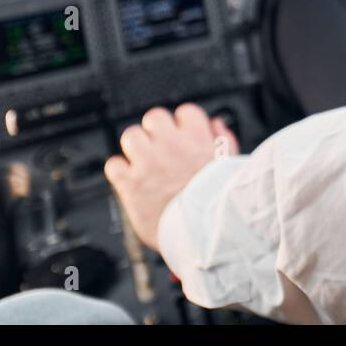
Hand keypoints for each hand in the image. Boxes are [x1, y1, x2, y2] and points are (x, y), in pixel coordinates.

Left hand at [104, 103, 238, 250]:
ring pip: (131, 136)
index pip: (185, 112)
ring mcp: (148, 163)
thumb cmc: (221, 202)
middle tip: (161, 148)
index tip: (184, 135)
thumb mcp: (231, 165)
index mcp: (198, 138)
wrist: (206, 233)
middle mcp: (171, 145)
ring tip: (145, 162)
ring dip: (136, 147)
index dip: (184, 124)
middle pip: (154, 117)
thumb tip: (215, 124)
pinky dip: (119, 171)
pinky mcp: (130, 184)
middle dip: (157, 131)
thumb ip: (224, 140)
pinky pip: (114, 165)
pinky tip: (131, 179)